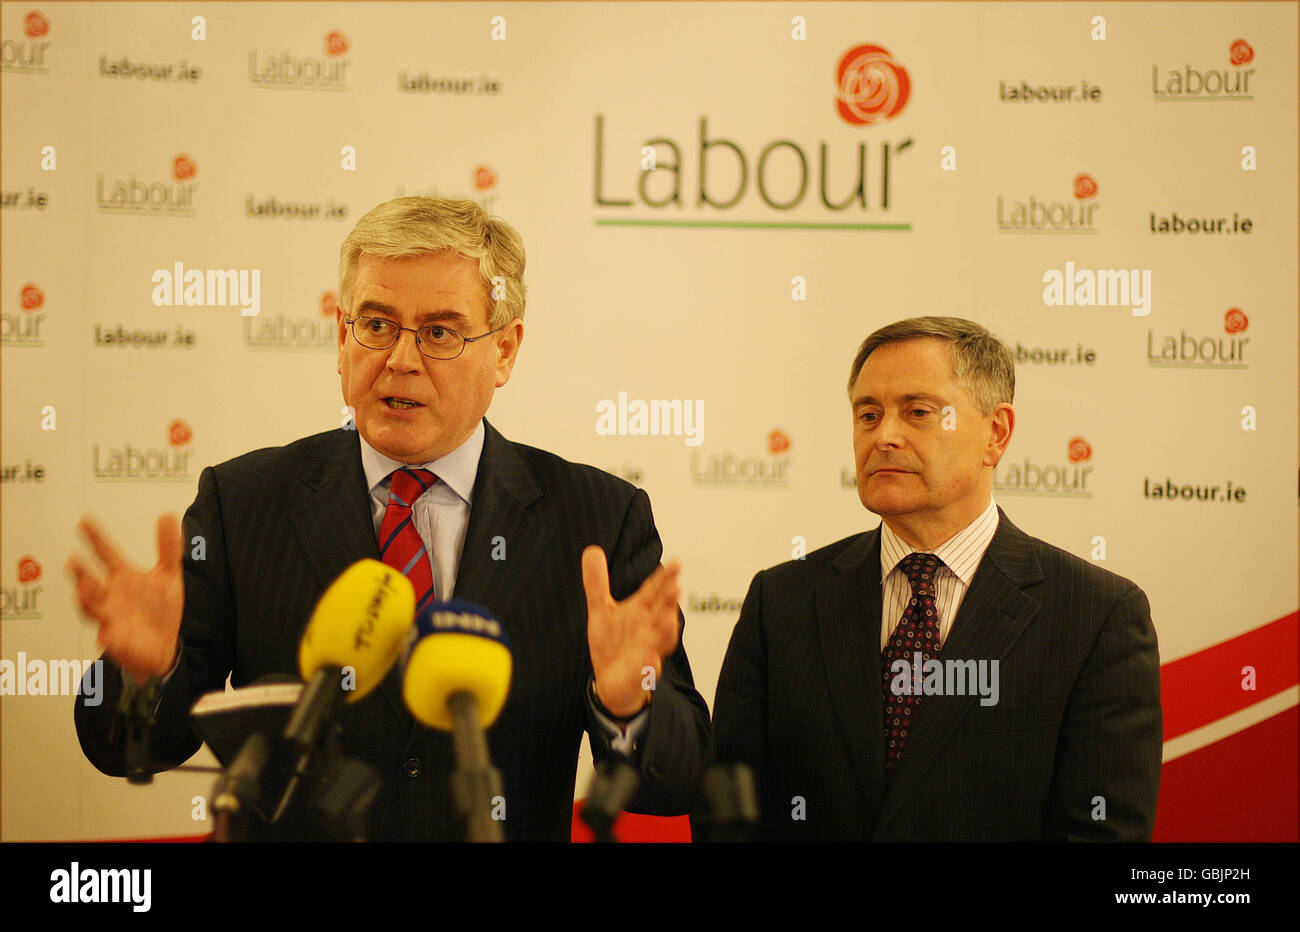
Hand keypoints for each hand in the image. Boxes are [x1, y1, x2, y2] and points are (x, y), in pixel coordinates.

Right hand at [66, 514, 184, 685]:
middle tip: (73, 560)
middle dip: (81, 573)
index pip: (106, 553)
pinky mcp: (117, 641)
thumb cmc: (159, 610)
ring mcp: (111, 618)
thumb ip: (168, 548)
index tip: (85, 520)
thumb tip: (169, 516)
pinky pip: (108, 640)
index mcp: (123, 577)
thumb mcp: (169, 575)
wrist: (163, 646)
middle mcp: (111, 596)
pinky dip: (106, 636)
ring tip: (83, 590)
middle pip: (90, 583)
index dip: (96, 538)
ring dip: (87, 600)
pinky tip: (106, 634)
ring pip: (92, 609)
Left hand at [582, 545, 681, 717]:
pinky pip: (647, 670)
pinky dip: (650, 665)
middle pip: (662, 612)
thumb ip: (597, 582)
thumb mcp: (601, 609)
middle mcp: (649, 628)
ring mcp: (647, 650)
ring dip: (666, 631)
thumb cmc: (613, 642)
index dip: (665, 577)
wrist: (611, 681)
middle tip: (676, 587)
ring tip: (667, 619)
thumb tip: (591, 550)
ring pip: (661, 640)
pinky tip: (651, 659)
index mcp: (642, 610)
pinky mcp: (640, 673)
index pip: (655, 590)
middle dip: (669, 601)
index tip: (675, 563)